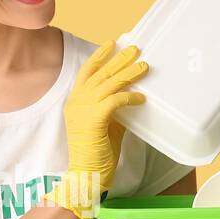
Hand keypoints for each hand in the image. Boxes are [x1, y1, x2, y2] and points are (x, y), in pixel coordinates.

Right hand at [43, 39, 146, 218]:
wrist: (86, 174)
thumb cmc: (96, 153)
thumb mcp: (106, 125)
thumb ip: (114, 109)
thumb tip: (132, 96)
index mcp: (75, 102)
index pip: (86, 72)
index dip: (99, 56)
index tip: (112, 43)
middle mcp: (77, 102)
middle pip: (100, 73)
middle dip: (118, 59)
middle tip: (135, 49)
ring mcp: (83, 110)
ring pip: (108, 84)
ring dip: (128, 74)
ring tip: (144, 67)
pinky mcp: (93, 119)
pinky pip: (115, 101)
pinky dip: (129, 97)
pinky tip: (141, 97)